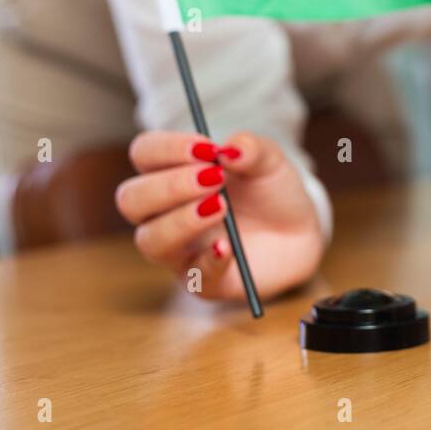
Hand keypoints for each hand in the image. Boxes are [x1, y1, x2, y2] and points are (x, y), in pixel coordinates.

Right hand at [115, 131, 323, 302]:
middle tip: (215, 178)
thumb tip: (230, 149)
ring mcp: (178, 249)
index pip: (144, 153)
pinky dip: (209, 260)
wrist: (299, 231)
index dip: (167, 148)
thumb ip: (252, 149)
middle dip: (170, 186)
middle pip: (131, 199)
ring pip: (149, 240)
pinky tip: (228, 245)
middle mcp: (163, 212)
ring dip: (181, 221)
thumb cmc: (270, 191)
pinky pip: (192, 277)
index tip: (207, 149)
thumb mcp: (268, 160)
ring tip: (221, 206)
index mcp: (171, 172)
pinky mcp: (202, 280)